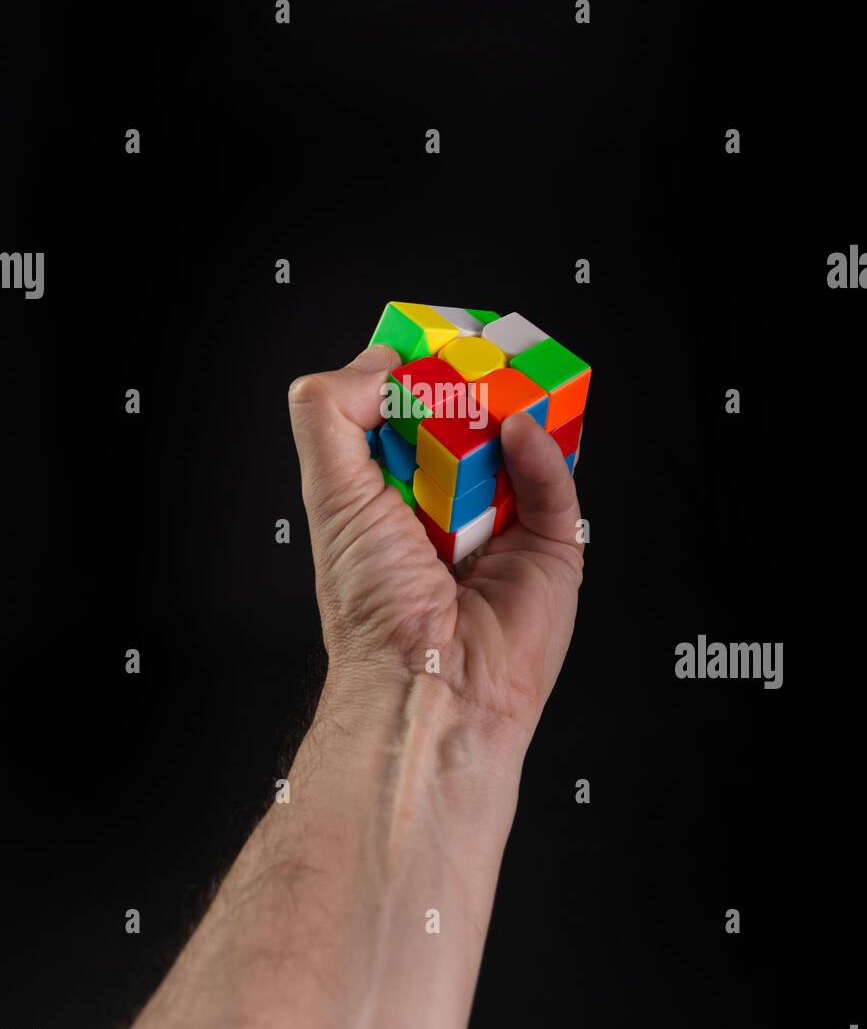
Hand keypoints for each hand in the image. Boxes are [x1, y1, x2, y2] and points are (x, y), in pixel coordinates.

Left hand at [289, 343, 583, 750]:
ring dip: (510, 411)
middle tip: (471, 351)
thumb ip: (332, 414)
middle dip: (469, 391)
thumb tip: (381, 361)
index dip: (413, 381)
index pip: (406, 420)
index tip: (421, 347)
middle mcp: (448, 511)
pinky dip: (541, 452)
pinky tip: (518, 429)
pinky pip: (555, 485)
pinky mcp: (551, 548)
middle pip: (468, 427)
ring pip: (518, 448)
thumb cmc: (371, 602)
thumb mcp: (330, 492)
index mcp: (390, 500)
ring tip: (500, 379)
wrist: (427, 682)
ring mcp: (503, 528)